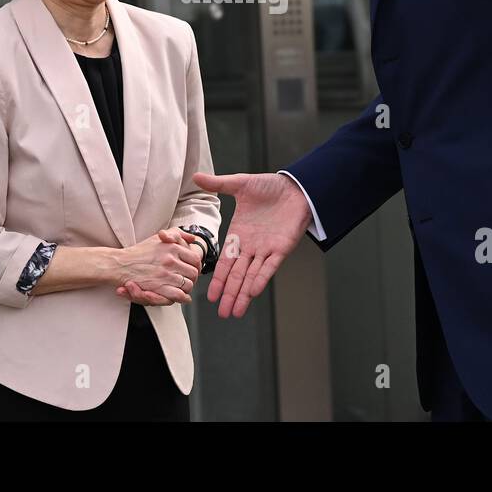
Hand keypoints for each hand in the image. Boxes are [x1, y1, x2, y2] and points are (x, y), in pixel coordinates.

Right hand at [114, 229, 201, 305]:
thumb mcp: (159, 237)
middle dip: (193, 278)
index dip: (196, 266)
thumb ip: (177, 234)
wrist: (121, 264)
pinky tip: (182, 296)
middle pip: (193, 273)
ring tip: (183, 288)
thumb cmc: (140, 251)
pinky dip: (182, 297)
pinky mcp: (158, 286)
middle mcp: (170, 259)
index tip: (193, 269)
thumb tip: (192, 239)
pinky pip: (178, 294)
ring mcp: (165, 274)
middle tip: (189, 280)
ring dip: (187, 288)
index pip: (195, 259)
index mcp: (172, 247)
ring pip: (187, 285)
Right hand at [193, 171, 310, 317]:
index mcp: (239, 235)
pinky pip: (269, 266)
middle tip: (222, 314)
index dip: (218, 279)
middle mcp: (251, 246)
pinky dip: (260, 278)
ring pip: (251, 276)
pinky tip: (252, 292)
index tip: (209, 296)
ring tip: (235, 312)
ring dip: (243, 294)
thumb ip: (218, 184)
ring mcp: (266, 249)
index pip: (226, 262)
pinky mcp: (282, 248)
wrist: (296, 186)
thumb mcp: (241, 184)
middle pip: (237, 275)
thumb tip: (196, 177)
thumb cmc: (270, 187)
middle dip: (229, 294)